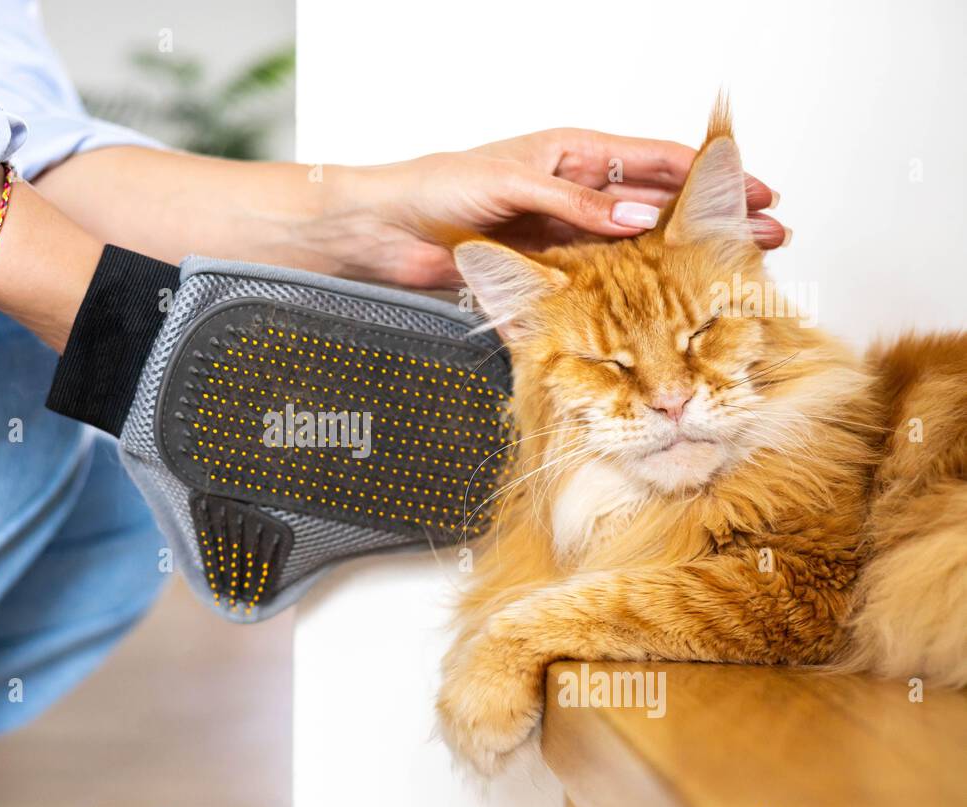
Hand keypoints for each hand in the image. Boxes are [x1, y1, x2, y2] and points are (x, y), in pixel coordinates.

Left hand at [321, 128, 785, 287]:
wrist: (385, 232)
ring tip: (737, 273)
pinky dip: (639, 290)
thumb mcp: (510, 185)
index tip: (756, 189)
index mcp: (573, 154)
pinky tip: (672, 303)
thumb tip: (640, 214)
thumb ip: (575, 202)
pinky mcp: (547, 273)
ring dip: (687, 261)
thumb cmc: (436, 189)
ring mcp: (566, 235)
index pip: (654, 161)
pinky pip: (603, 280)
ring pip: (640, 247)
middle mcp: (576, 193)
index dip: (708, 176)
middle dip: (715, 220)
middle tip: (769, 237)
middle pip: (661, 206)